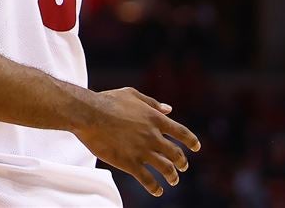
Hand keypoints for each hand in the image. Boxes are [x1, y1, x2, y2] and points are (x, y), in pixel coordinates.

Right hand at [75, 87, 199, 196]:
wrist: (88, 114)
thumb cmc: (107, 100)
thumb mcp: (131, 94)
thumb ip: (152, 102)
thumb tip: (169, 109)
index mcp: (155, 119)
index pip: (182, 133)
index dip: (191, 141)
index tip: (196, 147)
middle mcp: (153, 136)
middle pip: (176, 154)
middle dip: (182, 162)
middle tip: (183, 167)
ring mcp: (142, 151)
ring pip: (166, 169)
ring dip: (172, 176)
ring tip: (173, 180)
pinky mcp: (130, 163)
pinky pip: (148, 180)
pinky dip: (155, 187)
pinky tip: (157, 191)